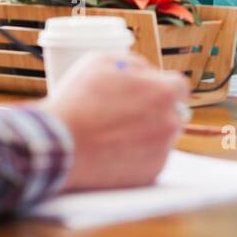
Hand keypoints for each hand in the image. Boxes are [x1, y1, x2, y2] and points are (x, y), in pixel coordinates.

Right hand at [42, 53, 186, 191]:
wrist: (58, 143)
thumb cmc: (78, 99)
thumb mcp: (103, 61)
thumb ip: (133, 64)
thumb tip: (147, 72)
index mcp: (163, 93)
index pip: (179, 86)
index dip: (162, 87)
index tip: (151, 92)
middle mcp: (170, 123)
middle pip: (173, 114)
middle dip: (155, 112)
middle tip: (129, 114)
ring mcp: (162, 151)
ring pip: (162, 139)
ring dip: (146, 135)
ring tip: (114, 134)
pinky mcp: (149, 174)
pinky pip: (149, 161)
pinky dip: (136, 157)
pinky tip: (112, 151)